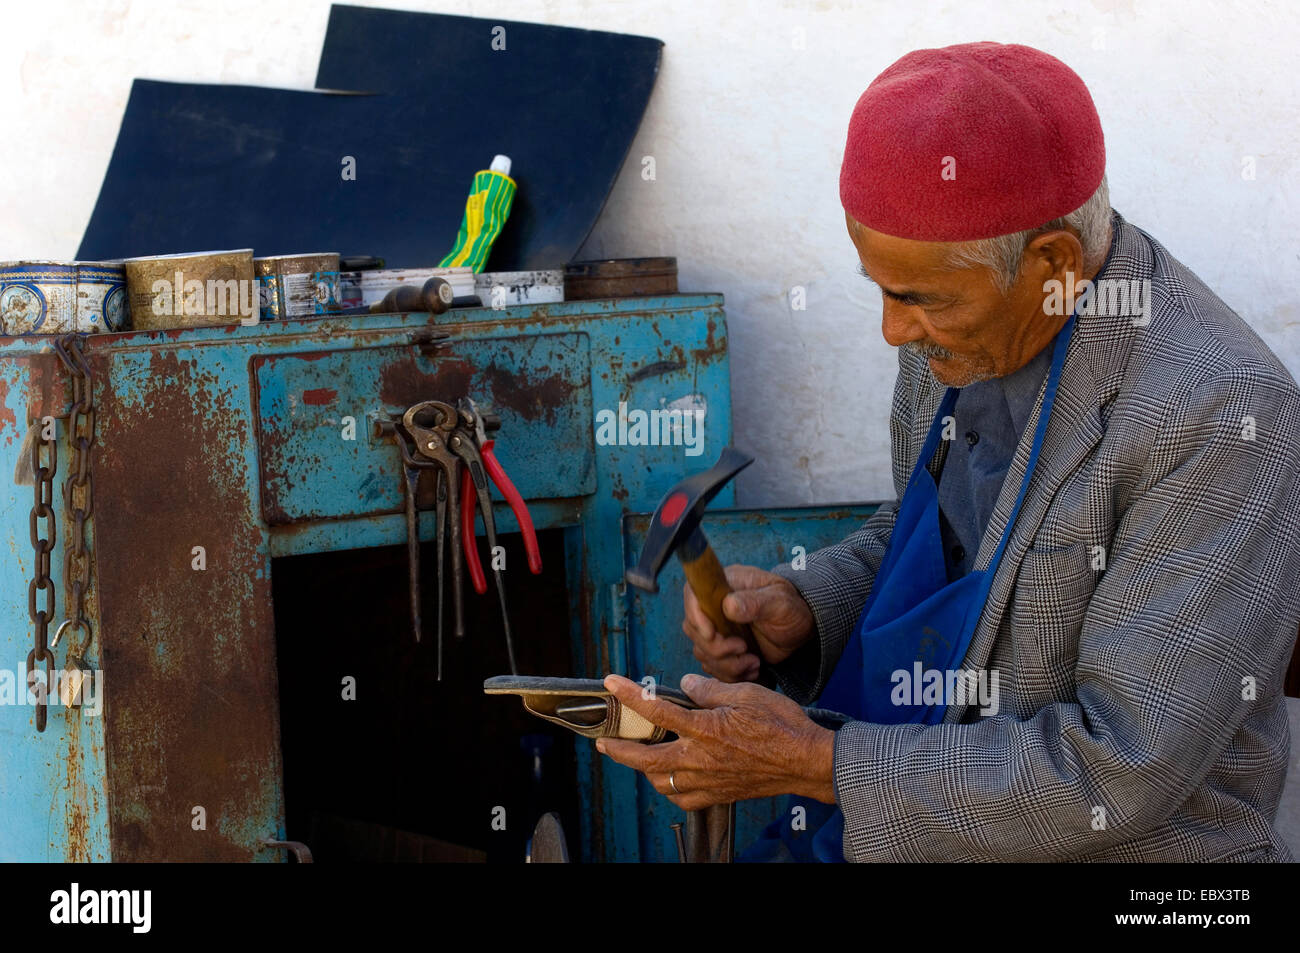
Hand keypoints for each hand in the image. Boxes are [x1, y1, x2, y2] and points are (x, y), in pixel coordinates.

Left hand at [595, 673, 835, 809]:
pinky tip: (670, 779)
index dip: (629, 695)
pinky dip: (671, 790)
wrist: (807, 761)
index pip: (656, 710)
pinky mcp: (720, 794)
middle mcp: (700, 758)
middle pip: (646, 758)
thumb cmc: (781, 724)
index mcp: (704, 729)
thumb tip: (686, 684)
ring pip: (662, 782)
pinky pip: (684, 799)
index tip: (611, 683)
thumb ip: (710, 690)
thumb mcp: (746, 693)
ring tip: (636, 757)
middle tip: (604, 741)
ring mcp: (708, 780)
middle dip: (619, 750)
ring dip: (644, 770)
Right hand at [683, 564, 814, 682]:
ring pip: (702, 652)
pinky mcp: (722, 650)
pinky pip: (713, 667)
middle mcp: (714, 607)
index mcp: (723, 586)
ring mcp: (717, 629)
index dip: (696, 617)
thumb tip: (728, 605)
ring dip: (727, 664)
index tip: (712, 634)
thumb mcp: (779, 602)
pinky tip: (753, 669)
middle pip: (693, 630)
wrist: (800, 629)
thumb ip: (755, 602)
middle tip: (744, 649)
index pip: (693, 596)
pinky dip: (731, 675)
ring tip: (754, 662)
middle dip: (717, 648)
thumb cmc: (791, 608)